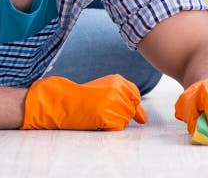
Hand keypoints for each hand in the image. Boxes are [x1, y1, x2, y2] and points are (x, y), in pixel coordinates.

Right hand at [20, 74, 146, 130]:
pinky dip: (109, 128)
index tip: (118, 106)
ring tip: (98, 114)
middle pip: (131, 110)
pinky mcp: (108, 116)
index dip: (129, 103)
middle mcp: (118, 90)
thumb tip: (144, 120)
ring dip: (114, 121)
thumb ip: (125, 99)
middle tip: (101, 109)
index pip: (135, 94)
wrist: (64, 101)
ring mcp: (114, 103)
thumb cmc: (83, 97)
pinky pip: (118, 128)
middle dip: (119, 113)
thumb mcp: (106, 90)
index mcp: (118, 80)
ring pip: (125, 120)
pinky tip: (97, 120)